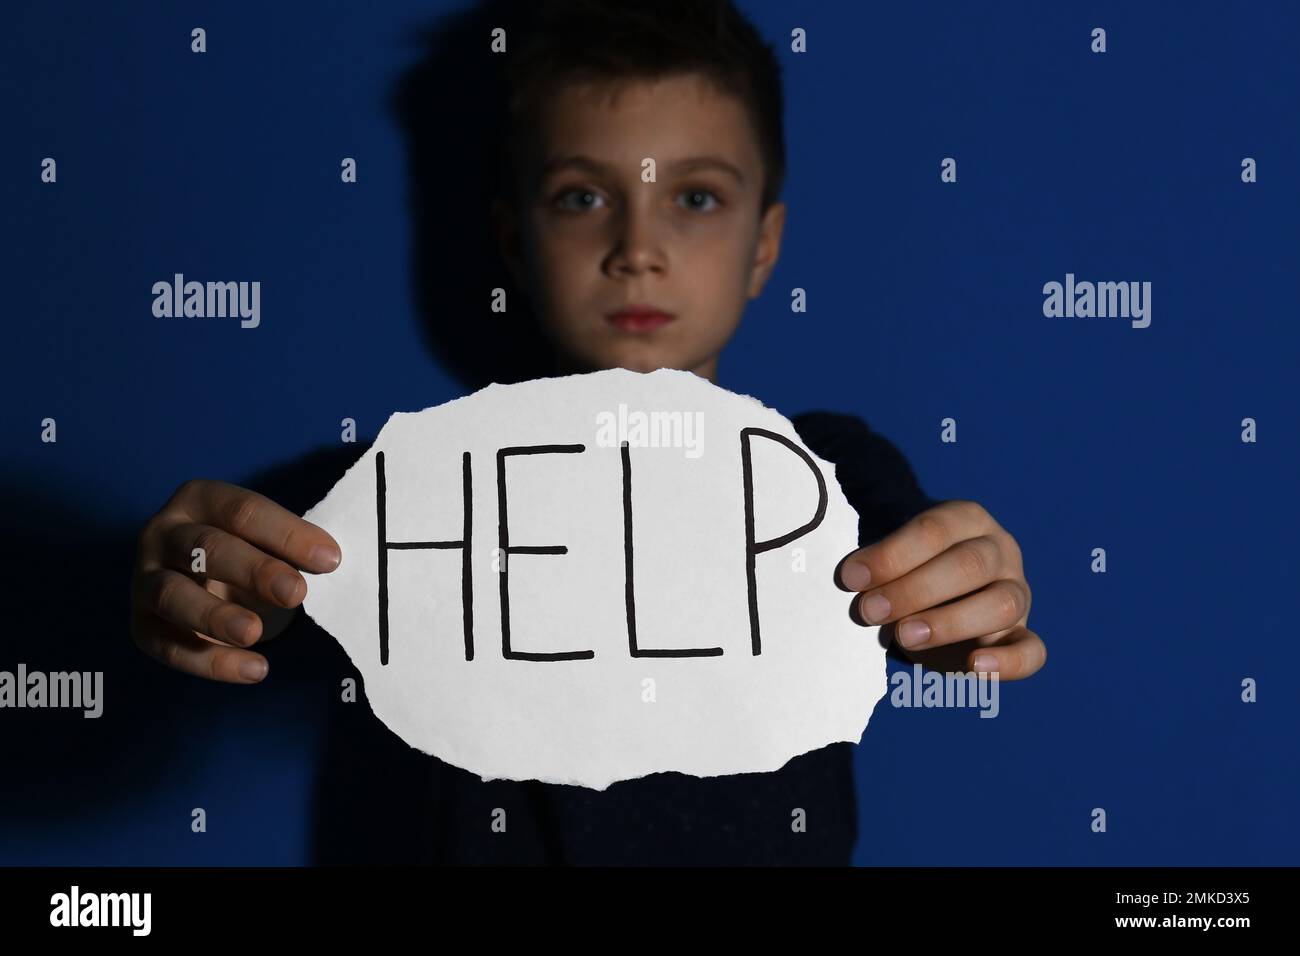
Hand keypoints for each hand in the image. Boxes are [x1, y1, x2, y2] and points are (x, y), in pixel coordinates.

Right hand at [129, 479, 341, 683]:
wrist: (208, 582)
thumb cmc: (248, 551)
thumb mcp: (269, 541)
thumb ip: (292, 547)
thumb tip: (327, 559)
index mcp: (199, 499)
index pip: (242, 510)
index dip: (286, 534)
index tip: (329, 560)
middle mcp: (163, 533)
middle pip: (204, 548)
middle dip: (253, 570)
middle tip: (296, 594)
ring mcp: (144, 578)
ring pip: (172, 595)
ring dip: (214, 615)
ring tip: (255, 633)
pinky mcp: (141, 624)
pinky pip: (168, 645)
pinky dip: (211, 662)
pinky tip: (254, 669)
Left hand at [836, 499, 1044, 679]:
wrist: (935, 593)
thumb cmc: (905, 570)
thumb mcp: (894, 559)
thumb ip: (879, 567)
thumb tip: (852, 580)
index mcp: (966, 519)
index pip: (933, 530)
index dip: (892, 555)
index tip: (852, 579)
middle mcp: (1000, 551)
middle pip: (969, 565)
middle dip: (913, 590)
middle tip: (870, 610)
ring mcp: (1018, 592)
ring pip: (1001, 604)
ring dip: (949, 623)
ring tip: (904, 637)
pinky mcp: (1023, 634)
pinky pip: (1032, 651)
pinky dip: (1007, 663)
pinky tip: (973, 667)